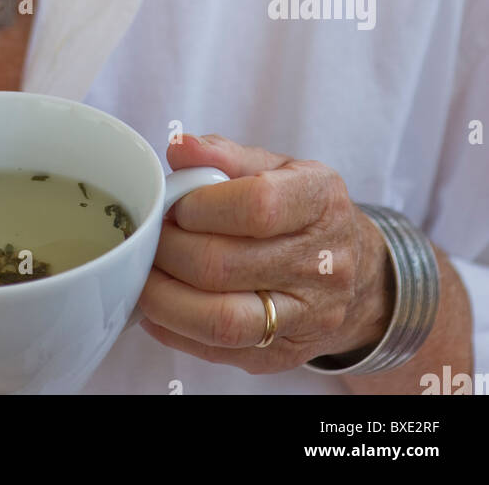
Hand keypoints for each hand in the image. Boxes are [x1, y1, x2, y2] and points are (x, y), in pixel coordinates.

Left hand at [137, 132, 392, 373]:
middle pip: (226, 266)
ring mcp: (309, 316)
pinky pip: (220, 352)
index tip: (176, 205)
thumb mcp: (275, 167)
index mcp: (321, 200)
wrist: (356, 271)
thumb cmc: (300, 210)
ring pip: (222, 320)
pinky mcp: (287, 354)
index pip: (257, 206)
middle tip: (150, 239)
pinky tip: (158, 308)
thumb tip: (178, 147)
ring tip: (144, 276)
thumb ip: (223, 155)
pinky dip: (175, 331)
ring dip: (165, 299)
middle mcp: (324, 263)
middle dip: (170, 251)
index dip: (201, 206)